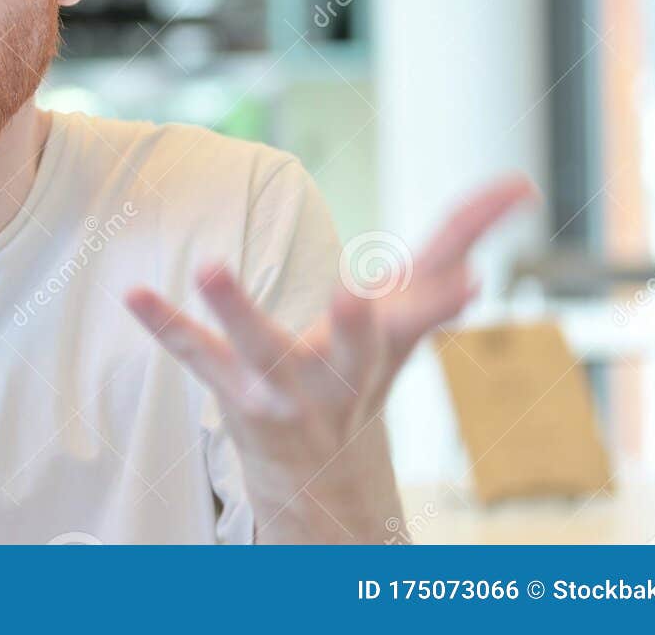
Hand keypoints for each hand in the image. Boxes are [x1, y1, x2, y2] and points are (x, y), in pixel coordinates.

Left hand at [123, 174, 538, 541]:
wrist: (320, 469)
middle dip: (358, 324)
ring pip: (263, 352)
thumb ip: (459, 239)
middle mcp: (343, 372)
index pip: (427, 308)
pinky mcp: (237, 394)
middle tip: (355, 292)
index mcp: (388, 344)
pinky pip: (197, 357)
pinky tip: (133, 293)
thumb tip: (521, 185)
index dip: (449, 293)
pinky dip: (165, 325)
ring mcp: (287, 388)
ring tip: (209, 267)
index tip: (476, 278)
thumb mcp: (412, 311)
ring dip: (237, 312)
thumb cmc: (364, 364)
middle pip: (355, 348)